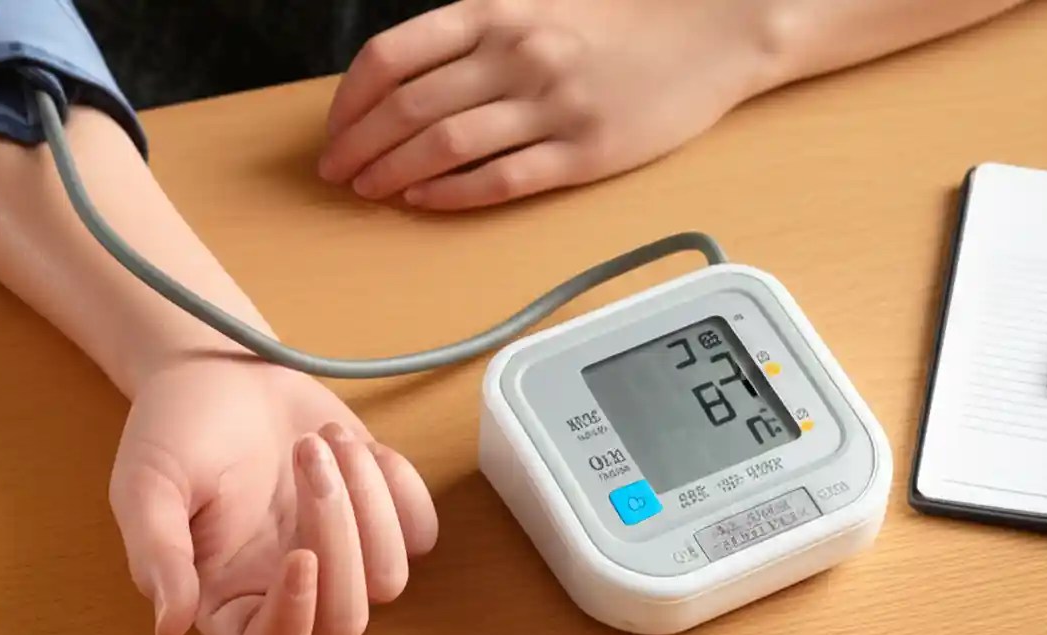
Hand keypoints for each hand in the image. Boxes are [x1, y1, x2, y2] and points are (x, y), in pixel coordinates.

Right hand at [108, 357, 437, 634]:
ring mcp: (340, 555)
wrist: (224, 370)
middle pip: (344, 620)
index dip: (294, 621)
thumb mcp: (147, 483)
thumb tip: (169, 627)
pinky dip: (401, 486)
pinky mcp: (378, 515)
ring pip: (390, 577)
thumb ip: (157, 554)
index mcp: (226, 598)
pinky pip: (422, 533)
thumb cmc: (178, 429)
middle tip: (305, 450)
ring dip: (368, 501)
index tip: (300, 556)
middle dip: (338, 534)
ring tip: (325, 437)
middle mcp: (287, 589)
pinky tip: (358, 446)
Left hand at [318, 0, 776, 209]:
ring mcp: (551, 105)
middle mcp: (517, 54)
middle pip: (407, 108)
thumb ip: (472, 36)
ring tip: (369, 192)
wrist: (710, 32)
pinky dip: (452, 194)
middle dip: (358, 147)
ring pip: (444, 146)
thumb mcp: (536, 3)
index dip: (348, 102)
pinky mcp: (583, 152)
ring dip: (394, 175)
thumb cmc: (618, 21)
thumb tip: (402, 84)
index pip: (391, 57)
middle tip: (337, 175)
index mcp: (496, 12)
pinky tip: (425, 203)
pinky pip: (500, 180)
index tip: (335, 130)